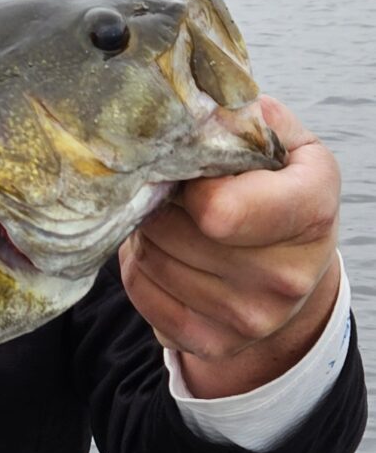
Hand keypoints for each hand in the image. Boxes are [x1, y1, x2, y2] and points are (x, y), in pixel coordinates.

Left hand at [119, 97, 341, 396]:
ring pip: (152, 260)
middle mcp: (290, 276)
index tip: (194, 170)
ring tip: (174, 219)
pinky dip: (140, 267)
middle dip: (162, 201)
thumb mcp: (280, 139)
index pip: (218, 210)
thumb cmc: (277, 187)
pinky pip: (142, 294)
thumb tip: (186, 107)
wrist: (292, 267)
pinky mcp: (216, 344)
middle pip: (176, 231)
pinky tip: (167, 252)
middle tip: (176, 191)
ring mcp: (254, 319)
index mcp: (312, 208)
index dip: (189, 181)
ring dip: (148, 232)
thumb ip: (242, 116)